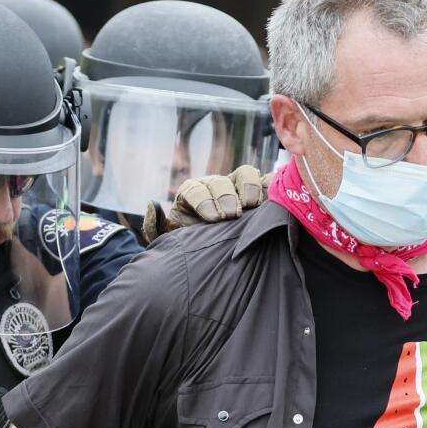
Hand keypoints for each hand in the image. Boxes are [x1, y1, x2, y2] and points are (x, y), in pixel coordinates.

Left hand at [141, 164, 266, 244]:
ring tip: (252, 207)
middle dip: (225, 197)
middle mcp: (215, 187)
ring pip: (245, 173)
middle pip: (220, 181)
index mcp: (191, 195)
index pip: (195, 189)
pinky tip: (274, 199)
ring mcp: (239, 187)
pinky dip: (272, 186)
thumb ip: (155, 227)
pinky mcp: (260, 192)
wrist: (214, 254)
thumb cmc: (193, 247)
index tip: (212, 219)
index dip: (203, 200)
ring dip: (248, 187)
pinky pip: (268, 182)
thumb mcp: (169, 241)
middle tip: (231, 216)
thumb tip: (152, 205)